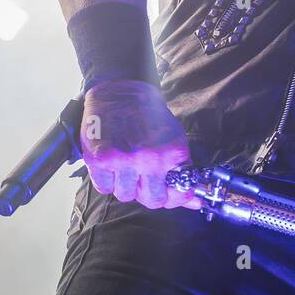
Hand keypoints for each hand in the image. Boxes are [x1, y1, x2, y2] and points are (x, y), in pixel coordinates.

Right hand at [81, 79, 198, 209]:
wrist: (120, 92)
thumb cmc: (148, 116)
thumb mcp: (173, 139)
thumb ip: (181, 170)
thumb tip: (194, 202)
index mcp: (173, 153)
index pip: (180, 193)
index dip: (175, 198)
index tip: (170, 195)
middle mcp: (150, 159)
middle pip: (152, 200)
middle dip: (149, 195)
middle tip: (144, 182)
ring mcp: (123, 161)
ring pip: (126, 195)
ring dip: (126, 186)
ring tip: (126, 167)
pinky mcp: (100, 159)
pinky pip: (104, 188)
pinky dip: (107, 181)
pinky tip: (111, 165)